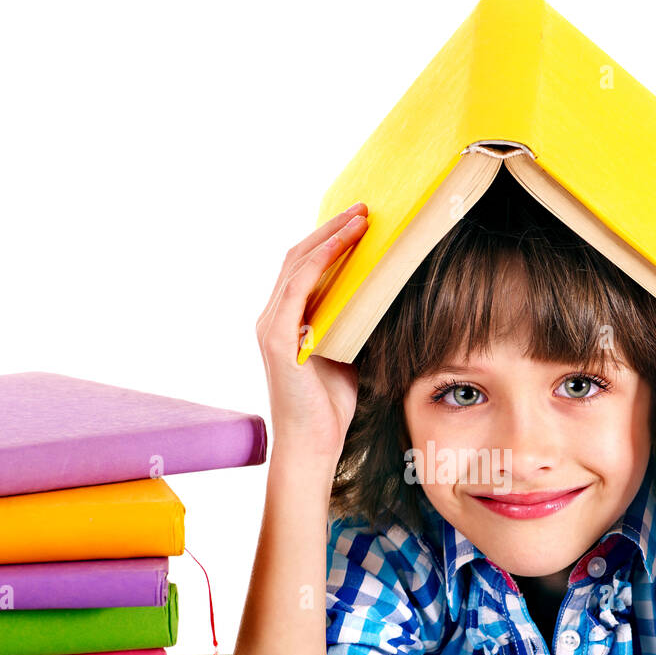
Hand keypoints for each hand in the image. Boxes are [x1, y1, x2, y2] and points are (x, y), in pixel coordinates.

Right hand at [255, 203, 369, 461]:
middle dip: (332, 228)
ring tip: (361, 218)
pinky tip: (343, 244)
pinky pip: (298, 287)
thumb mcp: (348, 353)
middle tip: (366, 209)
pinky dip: (320, 261)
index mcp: (287, 320)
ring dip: (331, 236)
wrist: (313, 445)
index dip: (330, 239)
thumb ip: (353, 323)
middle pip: (299, 256)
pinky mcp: (276, 339)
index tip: (361, 220)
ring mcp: (271, 325)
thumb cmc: (331, 407)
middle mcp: (273, 317)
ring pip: (297, 264)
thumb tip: (384, 295)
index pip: (305, 266)